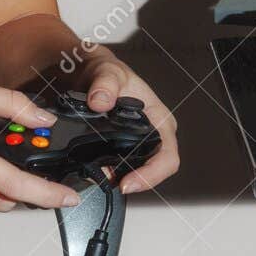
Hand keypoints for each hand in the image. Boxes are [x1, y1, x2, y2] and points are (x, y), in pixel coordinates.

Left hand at [44, 49, 178, 194]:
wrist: (88, 72)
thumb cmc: (107, 71)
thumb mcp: (108, 71)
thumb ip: (106, 84)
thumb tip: (101, 101)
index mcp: (159, 118)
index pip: (167, 156)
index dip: (152, 174)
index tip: (130, 181)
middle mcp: (152, 133)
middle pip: (154, 170)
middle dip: (136, 181)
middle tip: (114, 184)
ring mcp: (137, 142)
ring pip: (137, 171)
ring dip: (121, 178)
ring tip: (101, 177)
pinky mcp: (121, 148)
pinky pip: (120, 167)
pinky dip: (109, 172)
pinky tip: (96, 171)